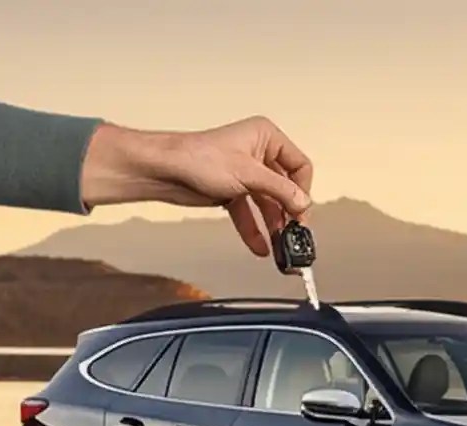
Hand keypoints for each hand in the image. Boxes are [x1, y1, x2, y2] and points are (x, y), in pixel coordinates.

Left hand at [80, 116, 313, 256]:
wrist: (163, 171)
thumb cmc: (197, 158)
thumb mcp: (248, 174)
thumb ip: (280, 190)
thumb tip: (304, 203)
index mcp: (266, 137)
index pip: (299, 166)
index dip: (302, 190)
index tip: (300, 212)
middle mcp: (258, 153)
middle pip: (285, 188)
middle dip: (288, 213)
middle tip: (294, 234)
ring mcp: (246, 174)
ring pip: (268, 204)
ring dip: (274, 225)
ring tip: (280, 246)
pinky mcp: (232, 191)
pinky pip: (251, 213)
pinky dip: (255, 229)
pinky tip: (261, 246)